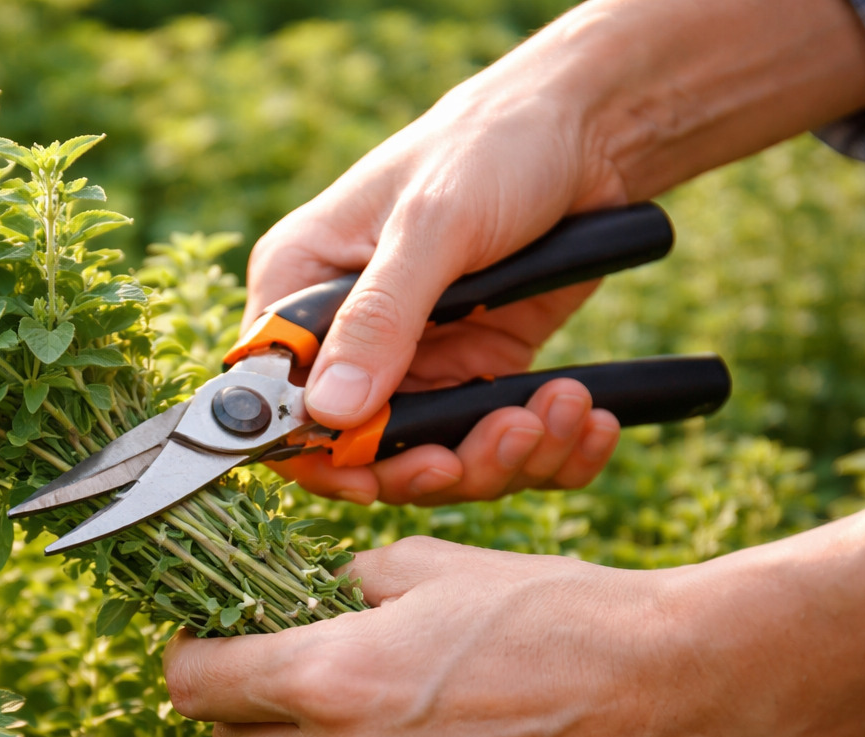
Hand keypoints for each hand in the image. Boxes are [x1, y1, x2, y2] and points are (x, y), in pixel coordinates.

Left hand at [163, 537, 750, 736]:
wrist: (671, 693)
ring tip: (354, 722)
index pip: (196, 687)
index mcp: (333, 681)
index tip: (206, 645)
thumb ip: (340, 588)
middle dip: (242, 707)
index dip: (192, 657)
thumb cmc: (555, 615)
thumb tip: (303, 604)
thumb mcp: (429, 567)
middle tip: (284, 675)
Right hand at [247, 80, 627, 506]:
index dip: (315, 451)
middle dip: (436, 464)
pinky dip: (550, 452)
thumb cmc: (490, 148)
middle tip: (503, 439)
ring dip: (505, 456)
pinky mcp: (478, 376)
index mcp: (302, 286)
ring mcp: (416, 364)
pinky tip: (588, 421)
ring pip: (437, 462)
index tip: (373, 474)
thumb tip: (329, 411)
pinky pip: (500, 447)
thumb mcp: (433, 223)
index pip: (276, 397)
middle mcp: (349, 338)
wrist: (587, 134)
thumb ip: (380, 317)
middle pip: (361, 452)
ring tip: (566, 407)